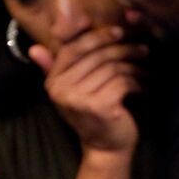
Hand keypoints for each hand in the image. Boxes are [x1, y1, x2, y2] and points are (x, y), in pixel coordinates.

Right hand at [30, 26, 145, 154]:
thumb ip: (58, 66)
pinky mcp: (98, 106)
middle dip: (123, 49)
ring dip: (133, 67)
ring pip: (112, 68)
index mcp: (53, 82)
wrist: (105, 146)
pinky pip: (121, 82)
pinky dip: (136, 82)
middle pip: (97, 56)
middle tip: (142, 49)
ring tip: (144, 69)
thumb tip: (34, 48)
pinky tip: (142, 85)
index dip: (97, 36)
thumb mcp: (73, 89)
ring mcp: (78, 99)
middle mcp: (61, 90)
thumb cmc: (93, 111)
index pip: (73, 48)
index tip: (119, 32)